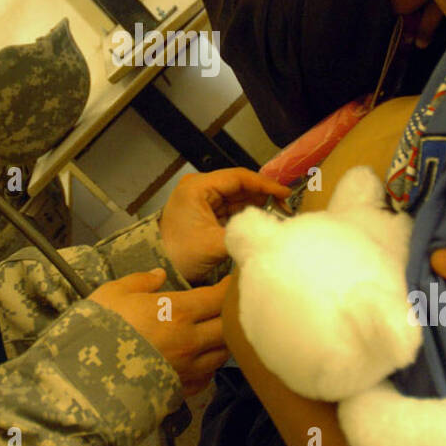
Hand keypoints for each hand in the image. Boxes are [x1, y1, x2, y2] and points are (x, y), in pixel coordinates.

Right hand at [90, 271, 232, 395]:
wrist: (85, 378)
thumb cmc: (98, 330)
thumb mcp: (114, 294)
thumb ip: (140, 281)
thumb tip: (159, 274)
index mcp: (178, 312)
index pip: (218, 297)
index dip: (229, 287)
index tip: (233, 280)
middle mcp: (190, 340)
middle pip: (229, 326)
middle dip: (233, 313)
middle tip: (231, 304)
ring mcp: (188, 368)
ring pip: (222, 353)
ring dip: (223, 340)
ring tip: (216, 331)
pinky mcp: (181, 390)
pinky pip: (206, 377)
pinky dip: (208, 366)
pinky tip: (199, 359)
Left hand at [159, 168, 291, 282]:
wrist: (158, 267)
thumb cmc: (178, 254)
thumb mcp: (214, 245)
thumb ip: (244, 236)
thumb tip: (271, 233)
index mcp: (198, 187)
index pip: (239, 177)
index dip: (265, 185)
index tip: (286, 194)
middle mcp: (201, 188)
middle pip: (241, 186)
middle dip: (264, 197)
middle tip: (287, 210)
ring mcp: (203, 201)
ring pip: (239, 198)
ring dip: (258, 207)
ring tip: (279, 218)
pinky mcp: (207, 214)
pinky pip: (233, 210)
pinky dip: (248, 216)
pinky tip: (263, 224)